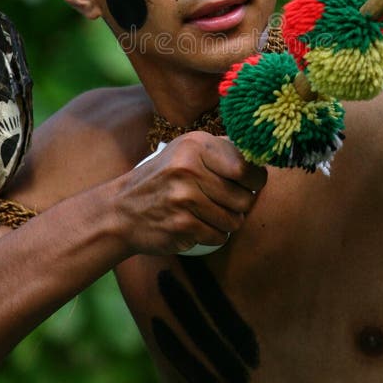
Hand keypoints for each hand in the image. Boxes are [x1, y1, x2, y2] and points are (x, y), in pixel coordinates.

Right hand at [116, 132, 266, 254]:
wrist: (120, 211)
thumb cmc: (162, 178)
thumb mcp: (185, 151)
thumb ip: (220, 151)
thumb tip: (262, 156)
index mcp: (194, 145)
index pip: (246, 168)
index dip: (255, 180)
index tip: (250, 184)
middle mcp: (188, 169)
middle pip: (244, 198)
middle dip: (241, 205)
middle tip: (225, 202)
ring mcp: (184, 198)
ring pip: (234, 220)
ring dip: (227, 222)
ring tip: (208, 214)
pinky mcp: (181, 225)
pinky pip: (219, 237)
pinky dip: (213, 236)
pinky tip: (197, 226)